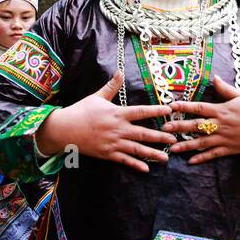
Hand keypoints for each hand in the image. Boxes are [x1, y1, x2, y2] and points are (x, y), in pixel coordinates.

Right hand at [34, 73, 176, 171]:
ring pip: (137, 149)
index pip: (141, 111)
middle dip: (160, 137)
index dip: (156, 111)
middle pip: (143, 133)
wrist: (64, 130)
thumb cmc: (81, 111)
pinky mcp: (107, 154)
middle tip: (174, 138)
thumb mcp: (97, 96)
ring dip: (153, 153)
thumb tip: (120, 71)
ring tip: (166, 157)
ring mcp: (113, 143)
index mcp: (117, 114)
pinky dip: (135, 165)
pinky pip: (124, 160)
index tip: (169, 111)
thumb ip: (111, 86)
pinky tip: (146, 169)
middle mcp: (118, 129)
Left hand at [167, 76, 239, 164]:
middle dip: (179, 127)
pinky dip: (202, 158)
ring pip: (202, 143)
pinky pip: (214, 154)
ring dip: (186, 145)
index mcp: (223, 110)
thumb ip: (226, 89)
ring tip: (172, 147)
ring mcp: (226, 138)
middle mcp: (222, 125)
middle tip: (164, 128)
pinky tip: (190, 161)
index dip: (184, 107)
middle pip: (196, 126)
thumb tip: (214, 78)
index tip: (171, 106)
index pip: (200, 107)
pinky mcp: (231, 149)